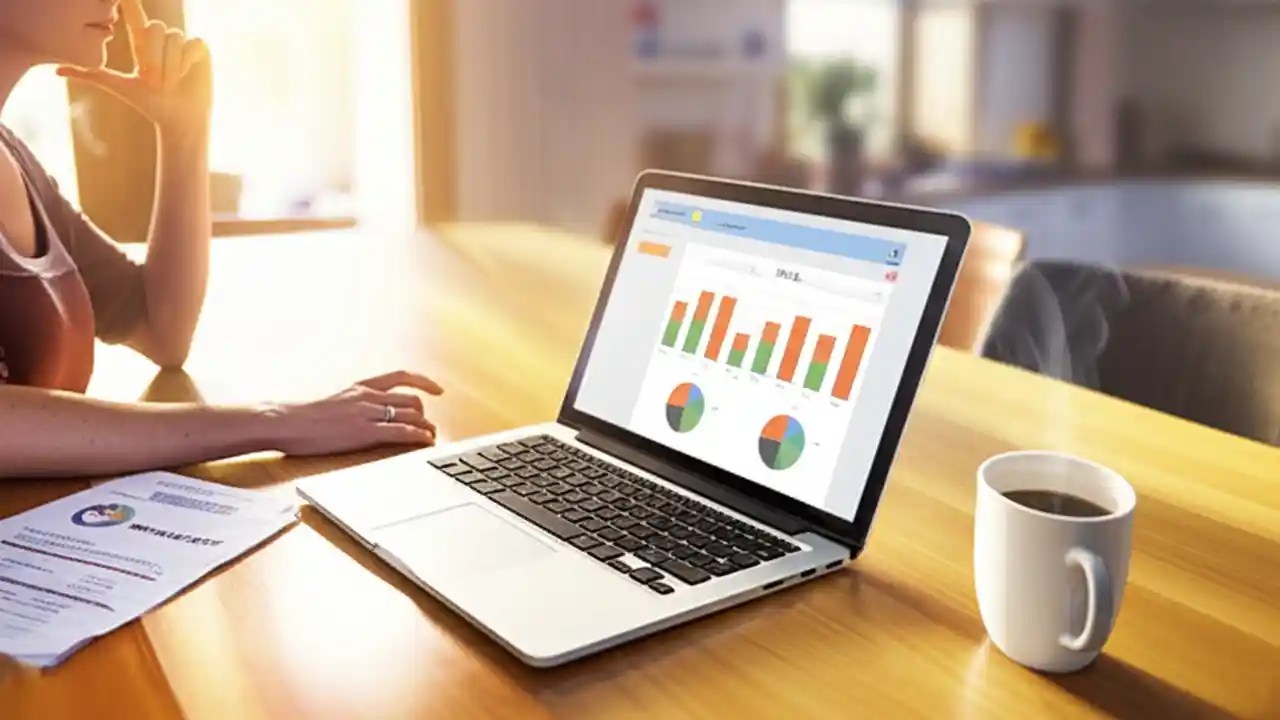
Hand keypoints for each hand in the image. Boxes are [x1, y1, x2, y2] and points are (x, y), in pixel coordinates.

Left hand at [56, 0, 211, 132]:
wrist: (178, 121)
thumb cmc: (151, 106)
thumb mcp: (119, 86)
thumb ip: (92, 74)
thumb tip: (56, 70)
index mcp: (143, 44)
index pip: (136, 15)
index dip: (132, 3)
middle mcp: (162, 41)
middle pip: (155, 28)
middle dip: (154, 56)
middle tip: (154, 79)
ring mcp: (182, 44)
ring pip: (174, 37)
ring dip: (170, 64)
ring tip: (170, 83)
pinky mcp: (200, 50)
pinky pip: (192, 43)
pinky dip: (186, 62)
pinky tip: (186, 75)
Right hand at [267, 371, 444, 456]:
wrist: (285, 421)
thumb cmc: (301, 414)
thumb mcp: (332, 400)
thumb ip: (351, 402)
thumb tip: (363, 410)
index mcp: (359, 386)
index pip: (400, 376)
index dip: (424, 382)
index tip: (437, 389)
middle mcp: (367, 396)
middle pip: (411, 400)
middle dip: (425, 414)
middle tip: (429, 426)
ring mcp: (367, 413)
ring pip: (411, 415)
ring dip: (426, 427)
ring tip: (430, 437)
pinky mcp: (364, 432)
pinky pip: (401, 432)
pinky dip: (418, 436)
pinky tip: (423, 442)